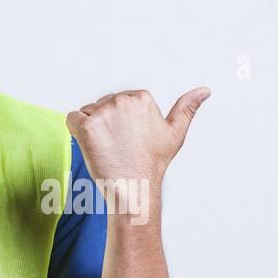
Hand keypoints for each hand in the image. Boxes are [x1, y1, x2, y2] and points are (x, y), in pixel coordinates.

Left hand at [65, 87, 210, 190]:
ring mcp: (103, 113)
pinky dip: (76, 132)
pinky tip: (92, 146)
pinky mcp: (85, 126)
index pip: (120, 101)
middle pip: (103, 104)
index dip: (122, 121)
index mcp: (142, 98)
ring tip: (108, 147)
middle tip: (120, 146)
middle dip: (107, 123)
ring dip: (93, 128)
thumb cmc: (153, 162)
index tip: (130, 138)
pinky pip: (72, 119)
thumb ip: (188, 108)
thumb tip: (205, 90)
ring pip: (88, 112)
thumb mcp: (175, 133)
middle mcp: (122, 101)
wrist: (134, 187)